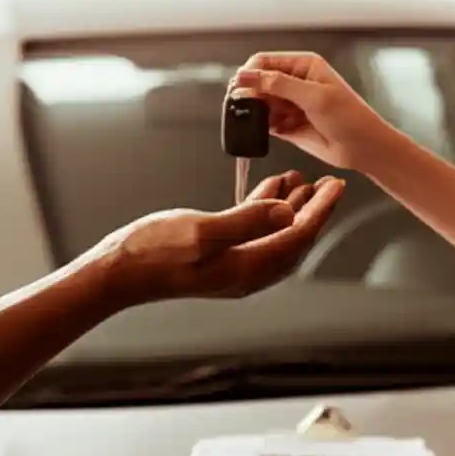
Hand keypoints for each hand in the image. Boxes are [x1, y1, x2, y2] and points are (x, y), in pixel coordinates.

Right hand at [97, 170, 344, 305]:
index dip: (320, 211)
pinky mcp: (218, 258)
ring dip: (291, 209)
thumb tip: (287, 213)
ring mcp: (232, 266)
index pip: (297, 237)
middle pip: (293, 239)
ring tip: (303, 182)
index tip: (336, 187)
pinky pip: (254, 234)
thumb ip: (247, 221)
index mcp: (248, 268)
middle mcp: (246, 271)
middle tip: (330, 185)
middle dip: (313, 211)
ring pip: (275, 236)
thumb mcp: (202, 231)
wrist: (118, 273)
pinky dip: (265, 212)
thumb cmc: (153, 254)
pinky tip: (268, 191)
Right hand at [231, 52, 398, 170]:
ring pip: (260, 103)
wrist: (364, 148)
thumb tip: (246, 75)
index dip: (249, 72)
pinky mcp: (288, 125)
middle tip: (247, 107)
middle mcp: (295, 82)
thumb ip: (279, 84)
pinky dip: (263, 126)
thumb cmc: (350, 118)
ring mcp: (291, 104)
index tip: (239, 87)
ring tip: (272, 120)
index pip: (265, 61)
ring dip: (258, 112)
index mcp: (304, 65)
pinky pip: (266, 122)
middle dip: (251, 94)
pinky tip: (274, 129)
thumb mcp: (314, 96)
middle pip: (259, 82)